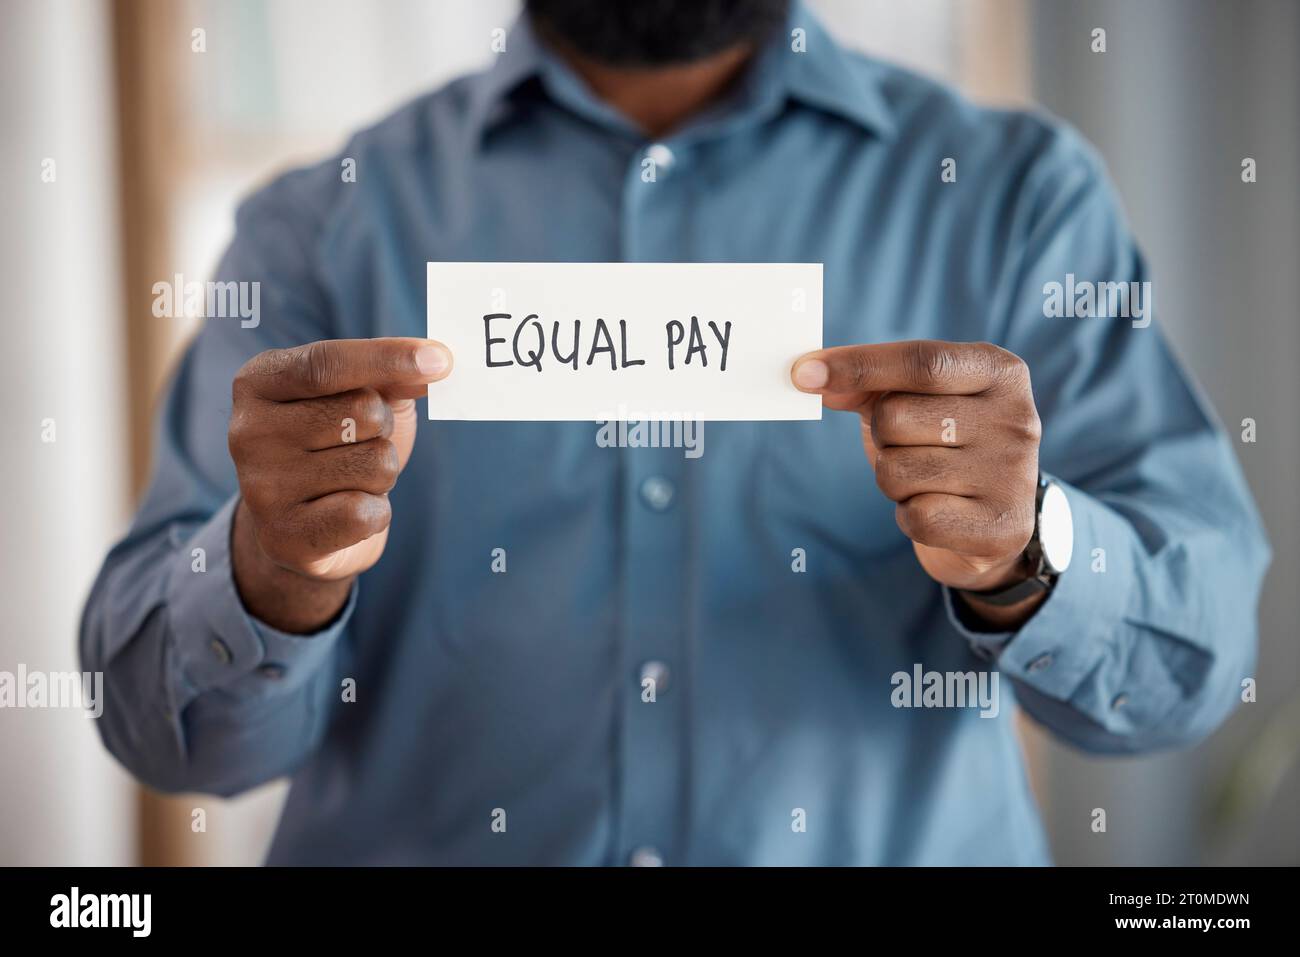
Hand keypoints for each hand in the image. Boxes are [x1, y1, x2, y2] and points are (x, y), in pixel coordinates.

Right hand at [227, 337, 451, 631]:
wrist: (301, 526)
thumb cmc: (335, 446)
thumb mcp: (362, 396)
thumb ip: (391, 375)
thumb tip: (433, 363)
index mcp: (258, 382)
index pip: (327, 363)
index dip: (388, 358)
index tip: (440, 359)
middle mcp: (248, 431)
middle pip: (364, 412)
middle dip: (384, 429)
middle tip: (358, 444)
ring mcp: (262, 487)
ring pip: (375, 464)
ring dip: (382, 474)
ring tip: (349, 480)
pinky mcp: (284, 538)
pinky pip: (366, 513)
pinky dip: (376, 512)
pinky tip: (348, 512)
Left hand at [792, 340, 1041, 612]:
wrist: (990, 522)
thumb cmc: (942, 446)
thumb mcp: (911, 401)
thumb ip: (866, 383)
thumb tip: (813, 378)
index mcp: (999, 372)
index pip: (919, 362)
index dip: (856, 366)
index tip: (801, 374)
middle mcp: (1017, 417)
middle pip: (896, 418)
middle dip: (882, 437)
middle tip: (910, 447)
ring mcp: (1013, 474)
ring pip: (897, 471)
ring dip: (893, 480)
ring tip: (926, 481)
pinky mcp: (1002, 528)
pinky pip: (916, 517)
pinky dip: (909, 517)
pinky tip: (937, 511)